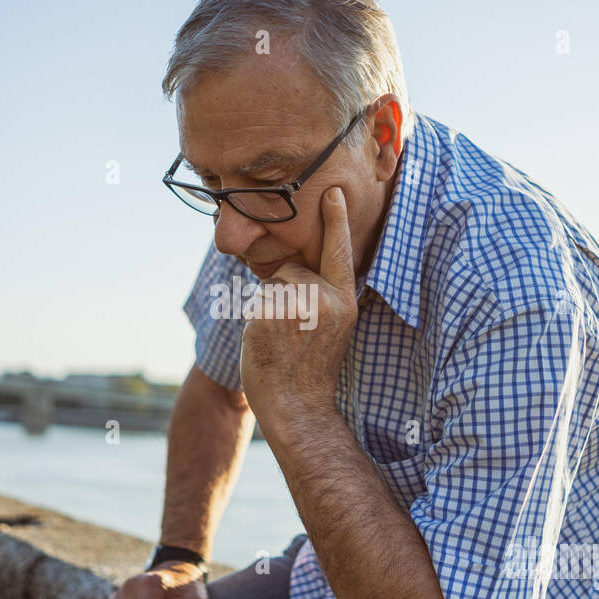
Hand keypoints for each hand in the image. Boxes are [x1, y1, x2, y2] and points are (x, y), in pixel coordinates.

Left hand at [240, 186, 358, 430]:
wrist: (298, 407)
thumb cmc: (310, 371)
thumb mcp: (331, 329)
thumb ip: (321, 296)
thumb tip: (292, 268)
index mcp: (344, 301)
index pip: (338, 252)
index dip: (336, 220)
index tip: (331, 191)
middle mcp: (325, 298)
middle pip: (291, 269)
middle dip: (285, 293)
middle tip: (294, 336)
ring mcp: (296, 303)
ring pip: (270, 285)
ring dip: (267, 308)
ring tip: (282, 342)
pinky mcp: (268, 311)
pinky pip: (253, 301)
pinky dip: (254, 320)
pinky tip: (268, 344)